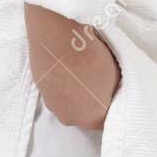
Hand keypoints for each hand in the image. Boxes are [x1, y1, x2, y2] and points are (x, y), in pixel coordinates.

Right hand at [25, 4, 119, 129]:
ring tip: (81, 72)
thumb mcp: (116, 76)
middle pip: (87, 115)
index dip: (111, 105)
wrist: (57, 37)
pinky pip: (58, 93)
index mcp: (92, 119)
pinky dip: (63, 84)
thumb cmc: (91, 56)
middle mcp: (71, 119)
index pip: (107, 120)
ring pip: (71, 105)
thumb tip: (111, 94)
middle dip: (93, 102)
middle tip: (97, 81)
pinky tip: (68, 68)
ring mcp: (53, 106)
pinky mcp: (40, 92)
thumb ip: (113, 93)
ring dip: (76, 94)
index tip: (113, 92)